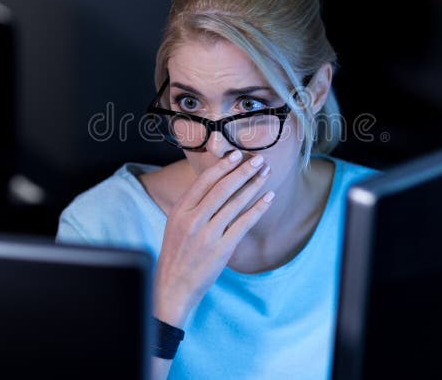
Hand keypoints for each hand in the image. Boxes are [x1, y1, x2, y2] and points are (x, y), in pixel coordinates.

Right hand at [153, 150, 275, 327]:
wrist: (172, 287)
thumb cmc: (177, 253)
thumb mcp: (176, 224)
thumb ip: (192, 205)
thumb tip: (215, 181)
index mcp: (179, 210)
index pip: (204, 181)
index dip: (222, 165)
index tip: (237, 154)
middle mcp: (192, 220)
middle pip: (222, 188)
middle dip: (242, 171)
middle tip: (259, 159)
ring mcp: (207, 235)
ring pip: (235, 203)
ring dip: (253, 185)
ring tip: (265, 173)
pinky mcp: (221, 250)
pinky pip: (244, 224)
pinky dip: (258, 208)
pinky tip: (268, 198)